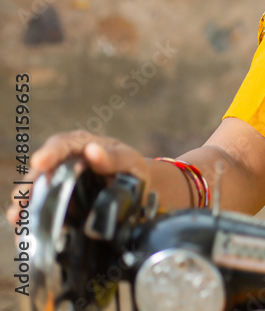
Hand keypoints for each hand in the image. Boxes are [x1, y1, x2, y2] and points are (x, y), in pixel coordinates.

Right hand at [5, 130, 147, 225]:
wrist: (136, 190)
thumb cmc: (131, 169)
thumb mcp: (129, 160)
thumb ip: (114, 157)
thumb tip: (93, 151)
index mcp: (80, 145)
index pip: (61, 144)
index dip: (49, 153)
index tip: (40, 162)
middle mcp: (63, 162)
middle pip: (40, 171)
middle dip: (29, 184)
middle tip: (22, 198)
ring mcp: (57, 182)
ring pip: (35, 191)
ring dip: (25, 204)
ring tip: (18, 216)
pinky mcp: (56, 202)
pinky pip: (39, 209)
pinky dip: (30, 219)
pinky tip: (24, 230)